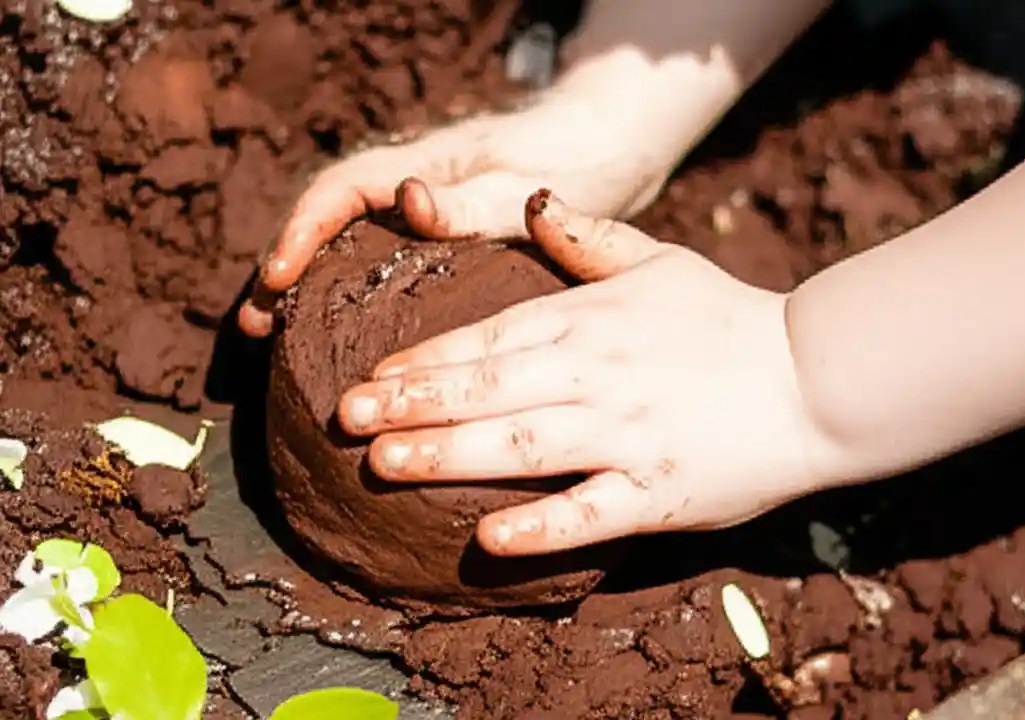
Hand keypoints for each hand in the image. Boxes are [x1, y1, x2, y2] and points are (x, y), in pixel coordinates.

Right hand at [237, 102, 669, 336]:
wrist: (606, 153)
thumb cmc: (570, 162)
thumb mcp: (525, 184)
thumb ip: (470, 199)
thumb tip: (406, 200)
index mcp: (423, 167)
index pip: (340, 190)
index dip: (302, 230)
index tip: (277, 276)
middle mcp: (410, 191)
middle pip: (327, 224)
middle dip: (284, 270)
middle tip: (254, 325)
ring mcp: (421, 220)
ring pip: (347, 250)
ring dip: (307, 290)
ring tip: (271, 338)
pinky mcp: (439, 247)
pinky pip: (379, 271)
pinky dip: (349, 302)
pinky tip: (340, 346)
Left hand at [335, 191, 835, 555]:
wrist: (814, 379)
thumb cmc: (728, 319)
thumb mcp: (659, 261)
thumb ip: (589, 237)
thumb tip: (533, 202)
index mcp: (592, 320)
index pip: (490, 338)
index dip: (424, 360)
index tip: (370, 378)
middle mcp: (599, 376)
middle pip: (488, 390)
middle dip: (412, 404)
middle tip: (348, 422)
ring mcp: (627, 436)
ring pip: (521, 447)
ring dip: (446, 455)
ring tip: (385, 465)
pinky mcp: (658, 492)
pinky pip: (589, 513)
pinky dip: (539, 528)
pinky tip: (487, 538)